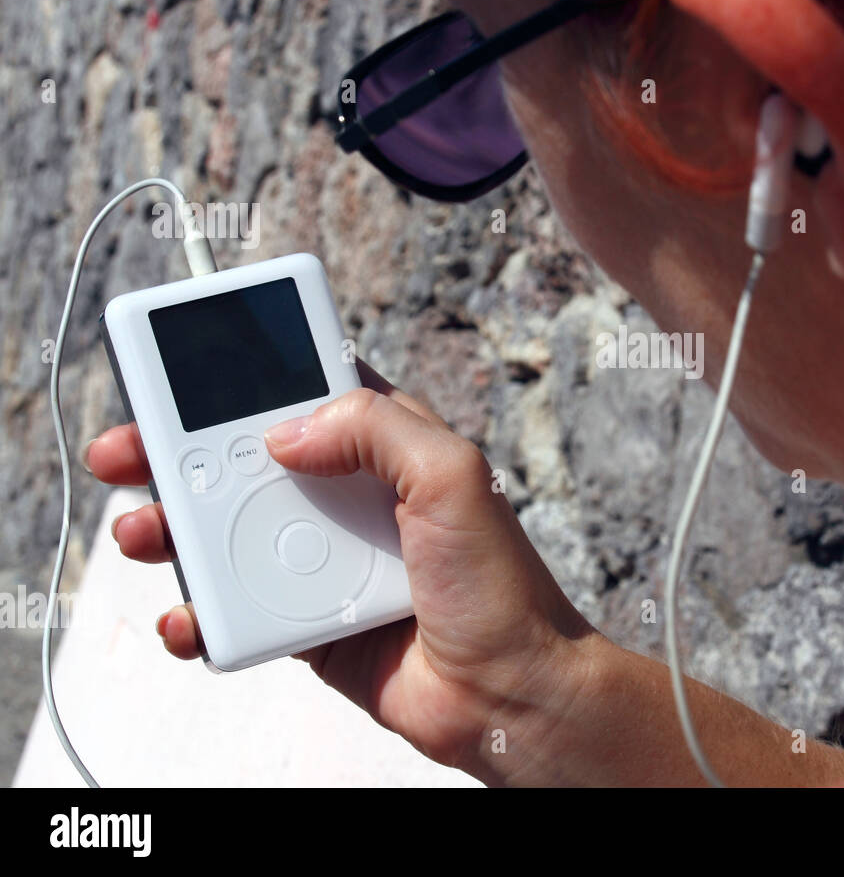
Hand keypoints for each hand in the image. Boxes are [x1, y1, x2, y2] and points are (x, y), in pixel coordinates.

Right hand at [84, 360, 600, 782]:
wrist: (506, 691)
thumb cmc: (498, 584)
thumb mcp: (454, 476)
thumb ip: (375, 429)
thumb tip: (285, 433)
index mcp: (385, 446)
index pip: (303, 390)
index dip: (245, 375)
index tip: (184, 367)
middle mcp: (346, 495)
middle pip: (241, 458)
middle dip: (174, 449)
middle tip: (123, 451)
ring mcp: (320, 560)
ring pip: (225, 532)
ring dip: (169, 529)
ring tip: (141, 532)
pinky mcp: (303, 620)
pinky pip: (234, 609)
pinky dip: (198, 613)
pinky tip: (188, 617)